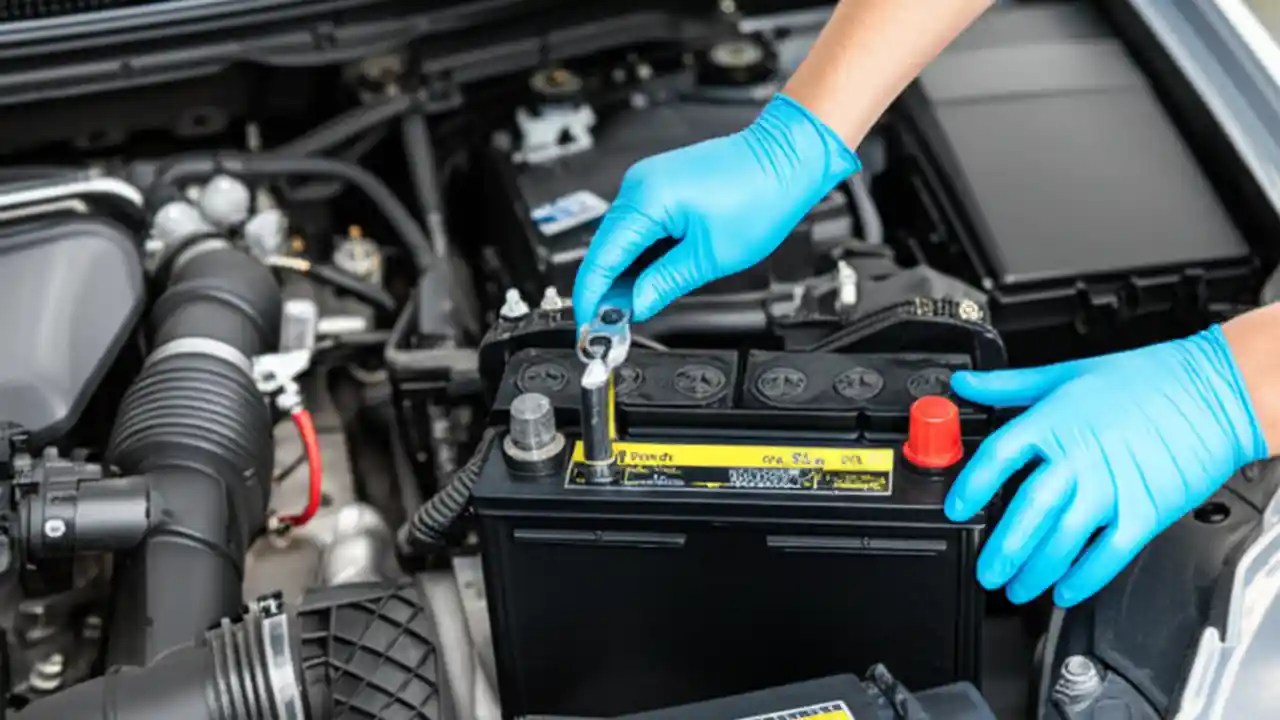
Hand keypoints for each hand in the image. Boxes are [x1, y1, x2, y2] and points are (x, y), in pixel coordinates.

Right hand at [572, 94, 859, 324]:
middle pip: (604, 249)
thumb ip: (662, 284)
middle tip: (611, 325)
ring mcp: (647, 182)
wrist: (787, 157)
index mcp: (646, 200)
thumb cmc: (760, 195)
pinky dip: (637, 254)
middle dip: (604, 289)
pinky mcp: (660, 185)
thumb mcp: (709, 257)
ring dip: (621, 273)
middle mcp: (639, 185)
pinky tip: (645, 277)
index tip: (592, 325)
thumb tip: (634, 306)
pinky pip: (636, 225)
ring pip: (619, 238)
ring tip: (629, 307)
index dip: (592, 298)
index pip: (601, 259)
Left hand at [947, 326, 1267, 606]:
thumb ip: (1007, 386)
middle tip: (987, 571)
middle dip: (1003, 548)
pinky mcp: (1145, 511)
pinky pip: (1109, 553)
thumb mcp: (1064, 375)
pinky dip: (1085, 577)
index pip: (999, 458)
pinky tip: (1066, 590)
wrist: (1211, 392)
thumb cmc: (1141, 380)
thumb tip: (965, 384)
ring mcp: (1113, 488)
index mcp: (1053, 422)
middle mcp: (1079, 458)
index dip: (972, 486)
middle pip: (1029, 510)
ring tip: (1017, 587)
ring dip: (1036, 569)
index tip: (957, 509)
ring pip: (1064, 538)